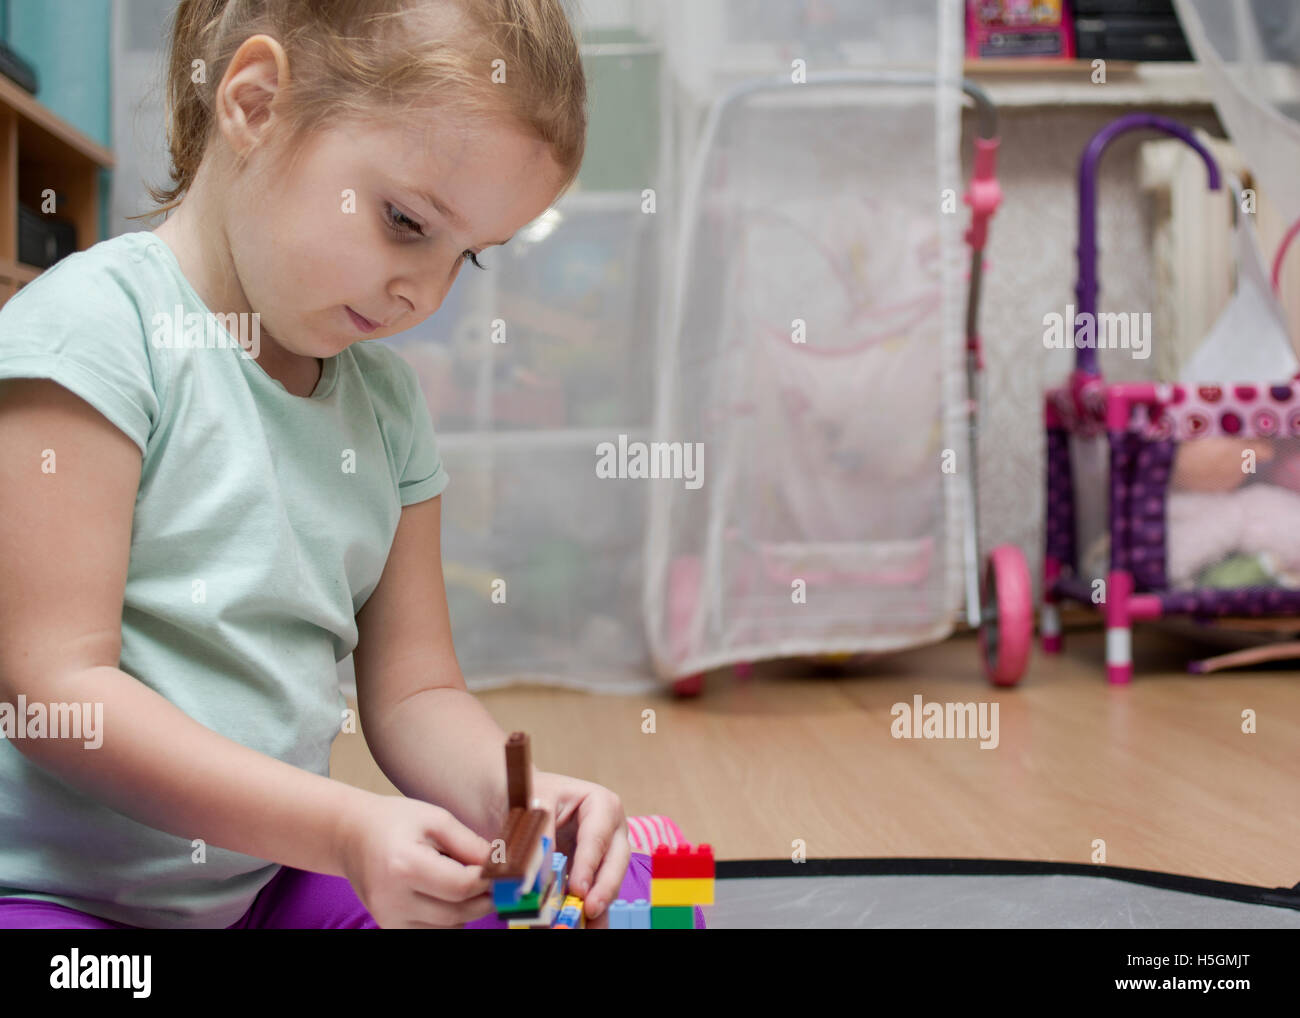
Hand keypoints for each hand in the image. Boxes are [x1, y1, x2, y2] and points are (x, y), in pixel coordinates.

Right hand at [338, 793, 493, 928]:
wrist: (351, 835)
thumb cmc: (394, 821)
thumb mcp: (435, 818)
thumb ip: (469, 843)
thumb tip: (501, 864)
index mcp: (403, 865)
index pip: (461, 886)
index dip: (488, 880)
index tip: (500, 868)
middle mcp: (392, 898)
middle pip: (457, 912)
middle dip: (483, 898)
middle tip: (494, 880)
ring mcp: (387, 917)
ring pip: (448, 928)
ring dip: (466, 910)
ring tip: (463, 882)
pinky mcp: (388, 926)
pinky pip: (432, 932)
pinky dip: (448, 919)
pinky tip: (445, 895)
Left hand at [532, 771, 628, 921]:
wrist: (519, 800)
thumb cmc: (529, 794)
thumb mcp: (532, 805)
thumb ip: (540, 834)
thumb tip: (540, 871)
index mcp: (600, 804)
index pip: (597, 836)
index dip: (590, 863)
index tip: (579, 887)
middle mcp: (610, 829)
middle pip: (615, 860)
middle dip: (604, 887)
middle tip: (590, 909)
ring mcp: (604, 852)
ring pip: (608, 881)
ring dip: (598, 904)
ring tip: (586, 926)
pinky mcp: (592, 872)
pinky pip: (594, 892)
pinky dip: (587, 910)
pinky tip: (581, 925)